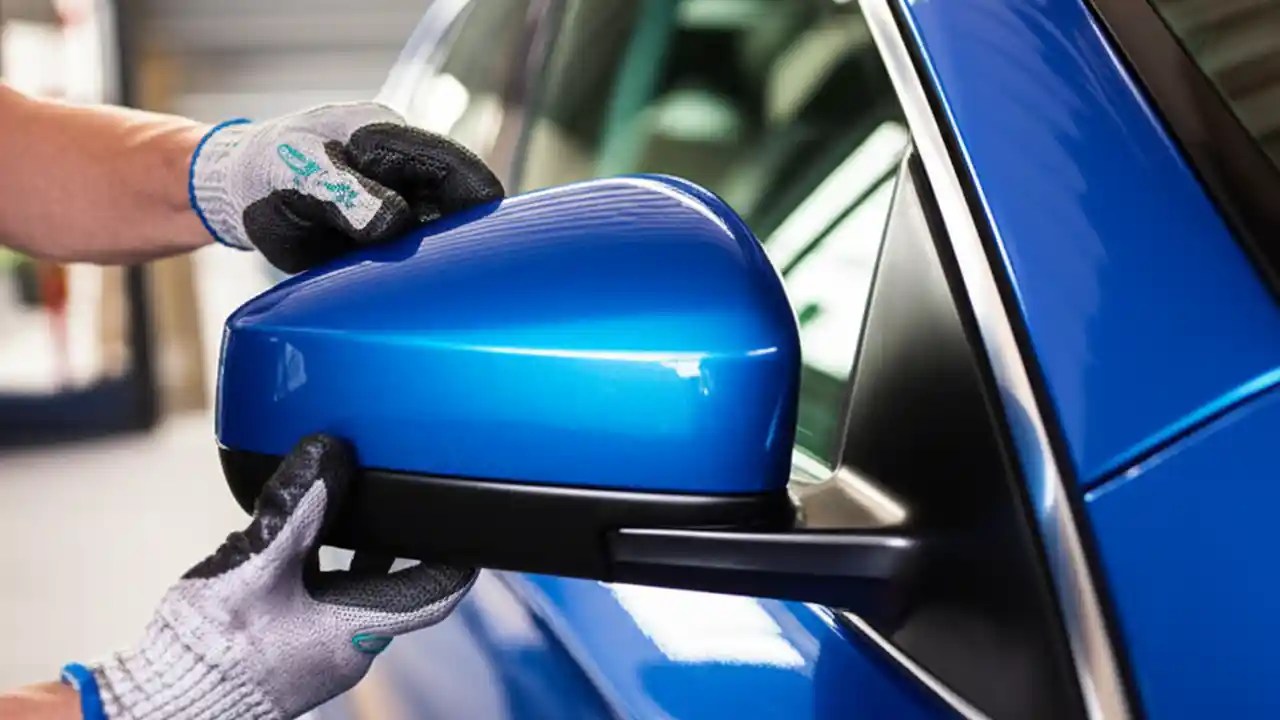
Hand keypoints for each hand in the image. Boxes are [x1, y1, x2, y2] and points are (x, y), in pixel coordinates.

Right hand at [80, 435, 474, 719]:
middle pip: (394, 587)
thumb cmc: (210, 647)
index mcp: (355, 632)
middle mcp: (346, 651)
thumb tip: (329, 456)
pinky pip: (323, 605)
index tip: (474, 529)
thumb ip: (297, 507)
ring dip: (357, 554)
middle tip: (406, 500)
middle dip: (400, 543)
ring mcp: (317, 655)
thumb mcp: (258, 563)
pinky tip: (300, 545)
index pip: (433, 593)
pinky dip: (323, 571)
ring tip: (353, 509)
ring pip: (355, 594)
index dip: (459, 559)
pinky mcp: (288, 654)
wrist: (163, 698)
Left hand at [189, 102, 503, 271]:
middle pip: (461, 209)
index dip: (478, 200)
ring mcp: (400, 210)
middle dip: (466, 241)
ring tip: (436, 295)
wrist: (237, 194)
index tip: (487, 239)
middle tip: (463, 280)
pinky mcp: (387, 244)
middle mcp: (406, 176)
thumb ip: (345, 193)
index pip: (454, 166)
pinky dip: (416, 283)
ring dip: (440, 268)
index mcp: (390, 140)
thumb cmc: (268, 168)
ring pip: (442, 242)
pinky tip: (412, 302)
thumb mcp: (298, 172)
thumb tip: (395, 223)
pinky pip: (414, 266)